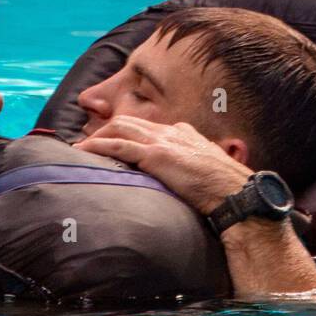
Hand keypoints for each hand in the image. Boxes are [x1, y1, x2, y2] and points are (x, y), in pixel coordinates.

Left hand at [74, 116, 251, 214]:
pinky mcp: (156, 155)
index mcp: (183, 133)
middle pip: (128, 122)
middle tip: (87, 145)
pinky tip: (83, 151)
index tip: (110, 142)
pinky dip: (97, 146)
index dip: (125, 133)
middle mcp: (171, 132)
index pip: (146, 126)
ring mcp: (163, 141)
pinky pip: (118, 146)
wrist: (235, 193)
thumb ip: (192, 165)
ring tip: (80, 149)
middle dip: (104, 131)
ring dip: (96, 138)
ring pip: (119, 129)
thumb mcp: (207, 169)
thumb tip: (184, 175)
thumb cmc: (225, 188)